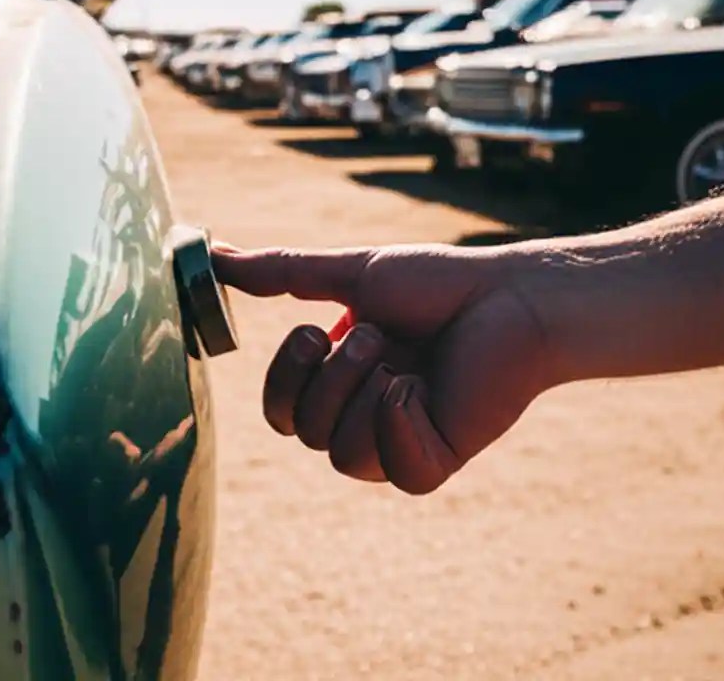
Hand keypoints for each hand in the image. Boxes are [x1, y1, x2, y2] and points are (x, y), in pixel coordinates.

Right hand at [213, 244, 555, 494]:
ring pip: (343, 455)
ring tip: (407, 359)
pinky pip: (394, 470)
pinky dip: (398, 425)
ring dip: (366, 393)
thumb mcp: (350, 275)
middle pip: (306, 433)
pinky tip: (422, 391)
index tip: (316, 332)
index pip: (282, 413)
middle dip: (330, 381)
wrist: (510, 297)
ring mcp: (401, 442)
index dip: (284, 379)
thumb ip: (282, 273)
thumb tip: (213, 253)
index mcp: (344, 382)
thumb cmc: (439, 283)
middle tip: (375, 338)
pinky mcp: (437, 460)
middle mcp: (367, 416)